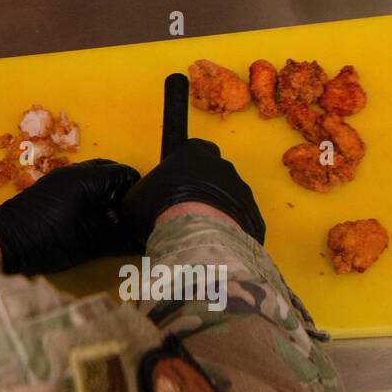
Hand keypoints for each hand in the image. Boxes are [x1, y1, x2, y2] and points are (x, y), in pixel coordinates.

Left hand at [0, 159, 140, 275]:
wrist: (4, 243)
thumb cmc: (49, 239)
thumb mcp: (91, 242)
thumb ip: (121, 239)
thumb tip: (146, 240)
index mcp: (86, 178)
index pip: (125, 172)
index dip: (138, 191)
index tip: (142, 213)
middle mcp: (73, 171)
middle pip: (109, 172)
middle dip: (122, 192)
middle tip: (128, 217)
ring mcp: (58, 179)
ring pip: (92, 179)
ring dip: (105, 196)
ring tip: (111, 222)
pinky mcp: (48, 190)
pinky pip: (77, 186)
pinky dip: (89, 198)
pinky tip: (91, 222)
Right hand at [121, 139, 264, 248]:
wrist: (195, 236)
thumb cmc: (160, 207)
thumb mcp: (136, 196)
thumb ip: (145, 191)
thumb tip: (144, 200)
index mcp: (195, 153)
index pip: (196, 148)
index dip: (188, 163)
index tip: (178, 178)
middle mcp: (223, 167)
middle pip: (215, 172)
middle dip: (204, 187)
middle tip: (186, 209)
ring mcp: (243, 193)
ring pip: (230, 198)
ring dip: (218, 210)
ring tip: (198, 231)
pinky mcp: (255, 219)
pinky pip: (241, 222)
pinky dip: (230, 231)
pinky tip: (213, 243)